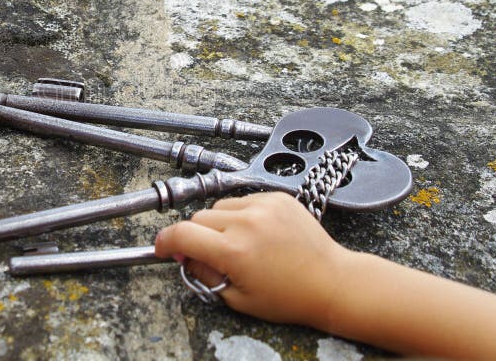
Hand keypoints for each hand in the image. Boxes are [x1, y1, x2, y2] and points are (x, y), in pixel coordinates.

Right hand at [154, 192, 351, 328]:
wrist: (332, 281)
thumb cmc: (289, 297)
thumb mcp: (238, 299)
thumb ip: (204, 275)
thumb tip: (184, 256)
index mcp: (234, 252)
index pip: (182, 234)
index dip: (165, 241)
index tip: (163, 248)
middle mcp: (247, 223)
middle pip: (199, 218)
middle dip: (198, 237)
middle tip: (212, 254)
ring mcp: (263, 205)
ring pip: (220, 206)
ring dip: (220, 223)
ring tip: (240, 243)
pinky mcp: (277, 196)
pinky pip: (244, 199)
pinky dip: (243, 214)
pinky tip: (259, 233)